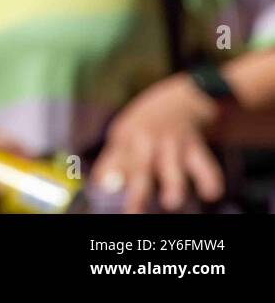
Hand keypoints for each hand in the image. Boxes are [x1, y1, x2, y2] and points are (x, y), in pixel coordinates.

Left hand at [90, 73, 224, 212]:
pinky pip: (205, 165)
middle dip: (138, 192)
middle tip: (133, 212)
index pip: (114, 162)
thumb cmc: (145, 124)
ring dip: (173, 186)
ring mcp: (171, 144)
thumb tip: (102, 188)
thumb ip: (113, 161)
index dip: (109, 178)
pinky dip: (210, 179)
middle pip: (140, 168)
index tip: (104, 196)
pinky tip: (210, 193)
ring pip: (172, 168)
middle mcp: (147, 140)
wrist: (181, 99)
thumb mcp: (123, 134)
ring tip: (171, 202)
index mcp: (126, 138)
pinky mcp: (195, 147)